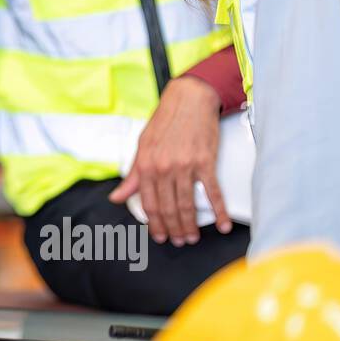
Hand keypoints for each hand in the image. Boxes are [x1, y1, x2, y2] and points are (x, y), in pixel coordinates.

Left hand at [109, 76, 231, 243]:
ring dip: (190, 225)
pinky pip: (213, 192)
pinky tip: (222, 224)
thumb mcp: (142, 146)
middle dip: (172, 229)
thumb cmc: (165, 121)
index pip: (148, 203)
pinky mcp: (205, 162)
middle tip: (178, 241)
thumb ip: (133, 175)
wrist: (189, 99)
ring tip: (192, 237)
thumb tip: (117, 197)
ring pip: (187, 204)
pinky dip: (219, 211)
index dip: (154, 223)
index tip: (159, 235)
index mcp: (146, 164)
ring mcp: (185, 166)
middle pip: (168, 208)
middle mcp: (163, 167)